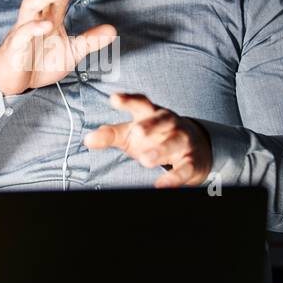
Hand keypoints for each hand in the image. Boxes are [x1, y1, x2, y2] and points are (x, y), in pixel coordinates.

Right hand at [0, 0, 117, 96]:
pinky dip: (32, 28)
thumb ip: (90, 40)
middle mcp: (36, 17)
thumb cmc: (39, 63)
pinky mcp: (16, 47)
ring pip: (29, 4)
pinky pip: (21, 33)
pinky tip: (46, 25)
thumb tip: (113, 29)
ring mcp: (23, 30)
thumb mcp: (71, 52)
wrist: (14, 84)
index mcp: (49, 15)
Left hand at [83, 92, 212, 187]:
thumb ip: (110, 135)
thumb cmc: (156, 137)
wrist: (195, 147)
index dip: (128, 100)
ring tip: (145, 160)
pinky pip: (184, 168)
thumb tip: (87, 139)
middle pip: (161, 120)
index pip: (140, 103)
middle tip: (137, 132)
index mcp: (152, 114)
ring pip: (174, 143)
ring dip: (161, 150)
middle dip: (150, 125)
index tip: (115, 99)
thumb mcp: (130, 134)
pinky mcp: (191, 161)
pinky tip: (162, 184)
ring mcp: (182, 141)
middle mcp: (169, 124)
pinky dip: (174, 177)